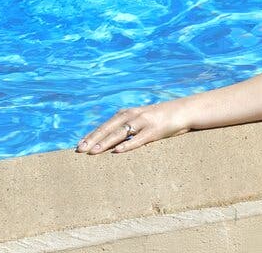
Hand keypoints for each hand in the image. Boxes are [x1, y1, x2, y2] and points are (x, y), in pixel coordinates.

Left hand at [75, 100, 189, 154]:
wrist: (183, 110)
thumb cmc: (160, 118)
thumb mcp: (141, 120)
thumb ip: (127, 127)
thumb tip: (111, 142)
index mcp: (127, 113)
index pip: (104, 125)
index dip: (91, 135)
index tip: (78, 145)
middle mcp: (132, 115)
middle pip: (108, 128)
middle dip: (92, 139)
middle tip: (79, 150)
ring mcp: (143, 122)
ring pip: (120, 133)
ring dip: (105, 143)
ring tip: (93, 152)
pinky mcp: (155, 130)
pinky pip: (139, 139)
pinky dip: (127, 145)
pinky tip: (117, 151)